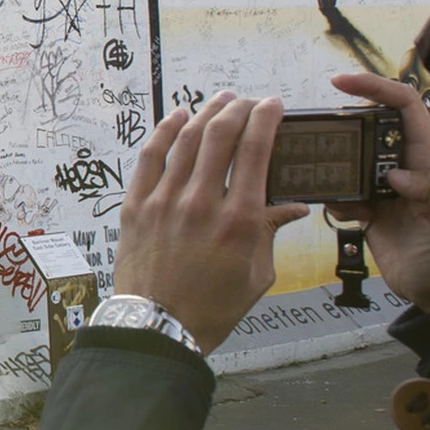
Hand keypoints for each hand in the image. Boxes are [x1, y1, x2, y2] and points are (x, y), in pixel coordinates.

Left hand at [114, 93, 311, 353]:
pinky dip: (165, 130)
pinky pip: (150, 157)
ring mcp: (165, 201)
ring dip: (206, 113)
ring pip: (186, 139)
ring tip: (220, 101)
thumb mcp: (257, 275)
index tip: (273, 105)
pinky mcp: (136, 206)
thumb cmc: (212, 308)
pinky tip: (178, 116)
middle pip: (221, 135)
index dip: (266, 119)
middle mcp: (202, 203)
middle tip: (248, 101)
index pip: (256, 150)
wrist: (157, 328)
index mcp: (239, 220)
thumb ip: (271, 234)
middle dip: (238, 109)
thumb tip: (293, 207)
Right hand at [327, 72, 429, 310]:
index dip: (374, 86)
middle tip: (323, 138)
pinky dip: (335, 197)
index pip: (404, 104)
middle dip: (345, 126)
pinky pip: (342, 187)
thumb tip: (398, 173)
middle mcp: (407, 162)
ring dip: (336, 166)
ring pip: (351, 153)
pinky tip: (346, 214)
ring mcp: (385, 182)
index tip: (340, 83)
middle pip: (371, 122)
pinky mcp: (368, 202)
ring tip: (334, 185)